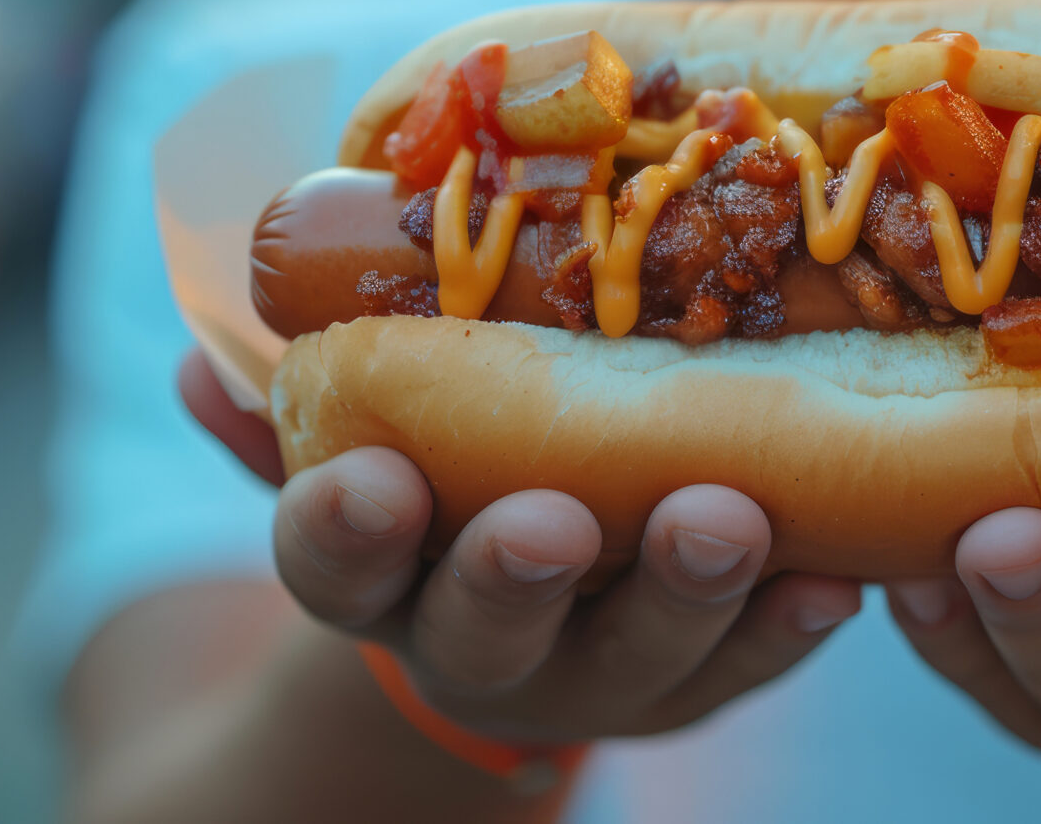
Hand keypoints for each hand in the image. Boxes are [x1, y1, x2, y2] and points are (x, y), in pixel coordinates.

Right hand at [177, 350, 862, 744]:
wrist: (532, 592)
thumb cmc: (439, 474)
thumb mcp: (356, 437)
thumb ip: (293, 403)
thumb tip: (202, 361)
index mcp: (375, 578)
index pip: (333, 565)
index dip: (345, 529)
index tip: (370, 478)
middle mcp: (475, 645)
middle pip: (483, 632)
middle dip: (513, 577)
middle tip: (551, 520)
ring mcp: (597, 673)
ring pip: (635, 655)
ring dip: (680, 589)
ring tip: (724, 517)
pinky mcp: (703, 680)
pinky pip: (751, 664)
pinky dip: (791, 625)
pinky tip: (838, 577)